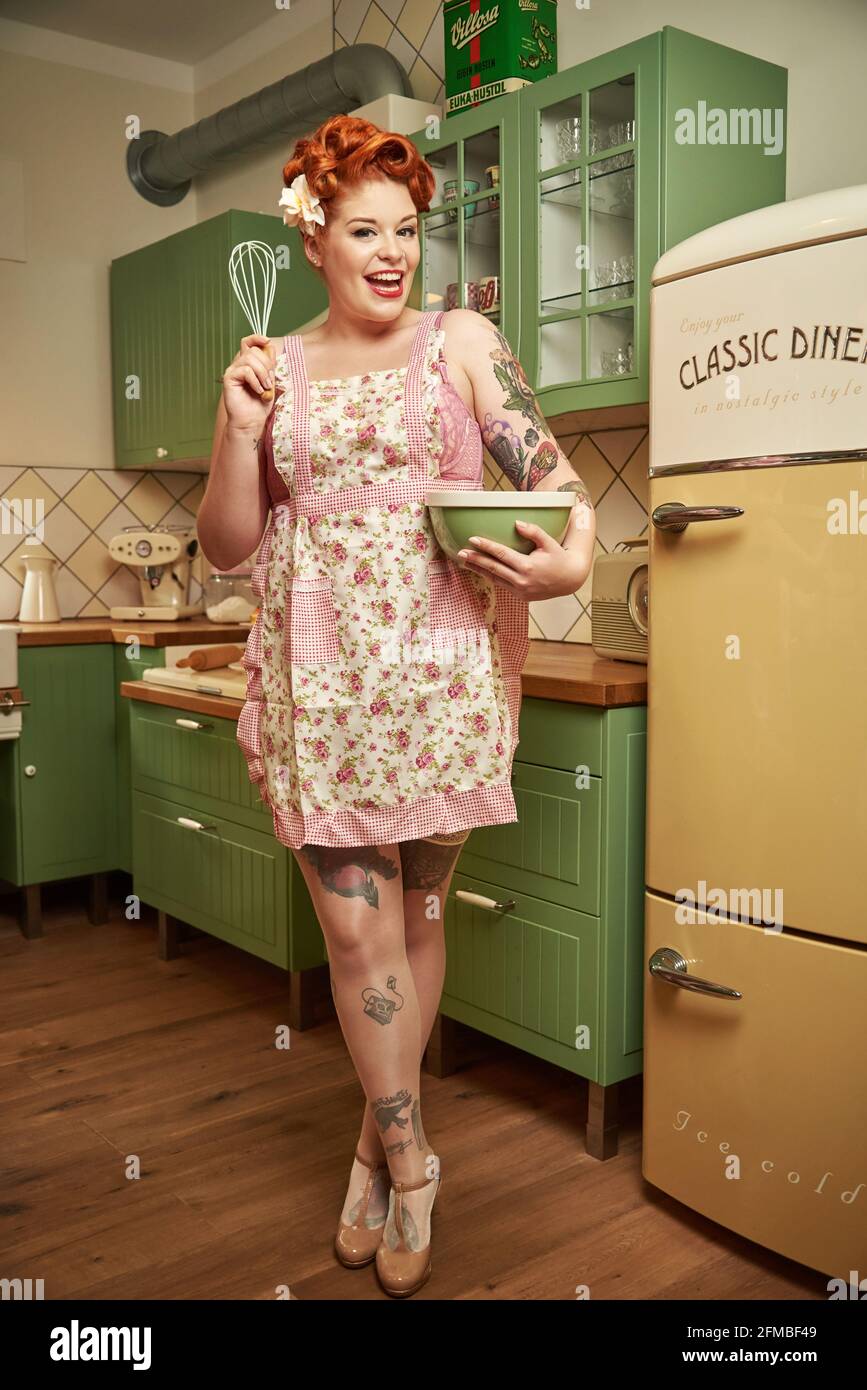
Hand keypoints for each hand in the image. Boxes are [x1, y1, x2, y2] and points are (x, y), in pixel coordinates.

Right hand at [222, 334, 279, 430]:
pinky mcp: (229, 378)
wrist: (251, 421)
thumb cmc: (260, 404)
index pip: (248, 342)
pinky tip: (258, 391)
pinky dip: (255, 380)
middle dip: (266, 365)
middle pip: (253, 351)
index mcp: (248, 364)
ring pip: (249, 359)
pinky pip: (245, 370)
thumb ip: (269, 364)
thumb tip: (270, 346)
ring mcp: (233, 371)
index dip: (257, 338)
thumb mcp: (270, 381)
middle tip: (269, 383)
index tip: (267, 341)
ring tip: (265, 388)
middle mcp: (238, 365)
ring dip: (262, 374)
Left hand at [457, 517, 587, 599]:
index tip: (472, 539)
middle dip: (475, 560)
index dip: (486, 546)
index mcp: (527, 567)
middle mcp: (521, 581)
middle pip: (493, 568)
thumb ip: (533, 531)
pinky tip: (481, 570)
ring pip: (494, 578)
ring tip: (465, 561)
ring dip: (479, 570)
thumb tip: (516, 523)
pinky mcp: (520, 596)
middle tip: (461, 552)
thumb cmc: (559, 557)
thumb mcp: (549, 542)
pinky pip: (502, 584)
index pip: (501, 554)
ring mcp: (520, 591)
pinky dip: (490, 577)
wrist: (570, 580)